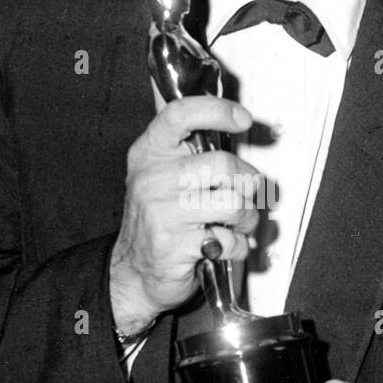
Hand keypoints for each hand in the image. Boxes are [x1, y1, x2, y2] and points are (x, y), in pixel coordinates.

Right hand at [110, 97, 260, 331]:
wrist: (135, 271)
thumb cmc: (158, 220)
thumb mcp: (164, 176)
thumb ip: (194, 152)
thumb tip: (236, 126)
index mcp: (149, 154)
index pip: (180, 115)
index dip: (216, 110)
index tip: (241, 118)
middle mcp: (152, 179)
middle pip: (222, 164)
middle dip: (248, 181)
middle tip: (248, 191)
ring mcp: (162, 213)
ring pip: (233, 203)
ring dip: (247, 217)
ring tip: (238, 222)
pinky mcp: (175, 246)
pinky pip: (229, 240)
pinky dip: (237, 246)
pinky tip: (223, 244)